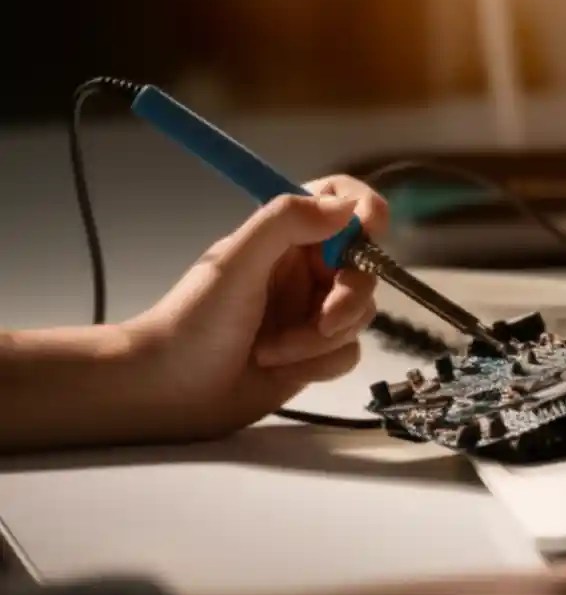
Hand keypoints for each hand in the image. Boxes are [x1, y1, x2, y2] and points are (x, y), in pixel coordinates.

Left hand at [125, 175, 388, 439]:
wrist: (168, 393)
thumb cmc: (193, 323)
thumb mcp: (236, 263)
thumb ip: (286, 223)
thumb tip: (346, 207)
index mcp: (284, 237)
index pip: (340, 201)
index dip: (363, 210)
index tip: (368, 231)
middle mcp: (303, 269)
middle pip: (363, 267)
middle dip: (347, 298)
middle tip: (323, 321)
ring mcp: (310, 311)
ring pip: (359, 313)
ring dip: (320, 339)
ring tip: (274, 351)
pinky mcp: (315, 353)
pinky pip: (348, 351)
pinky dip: (320, 364)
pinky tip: (282, 369)